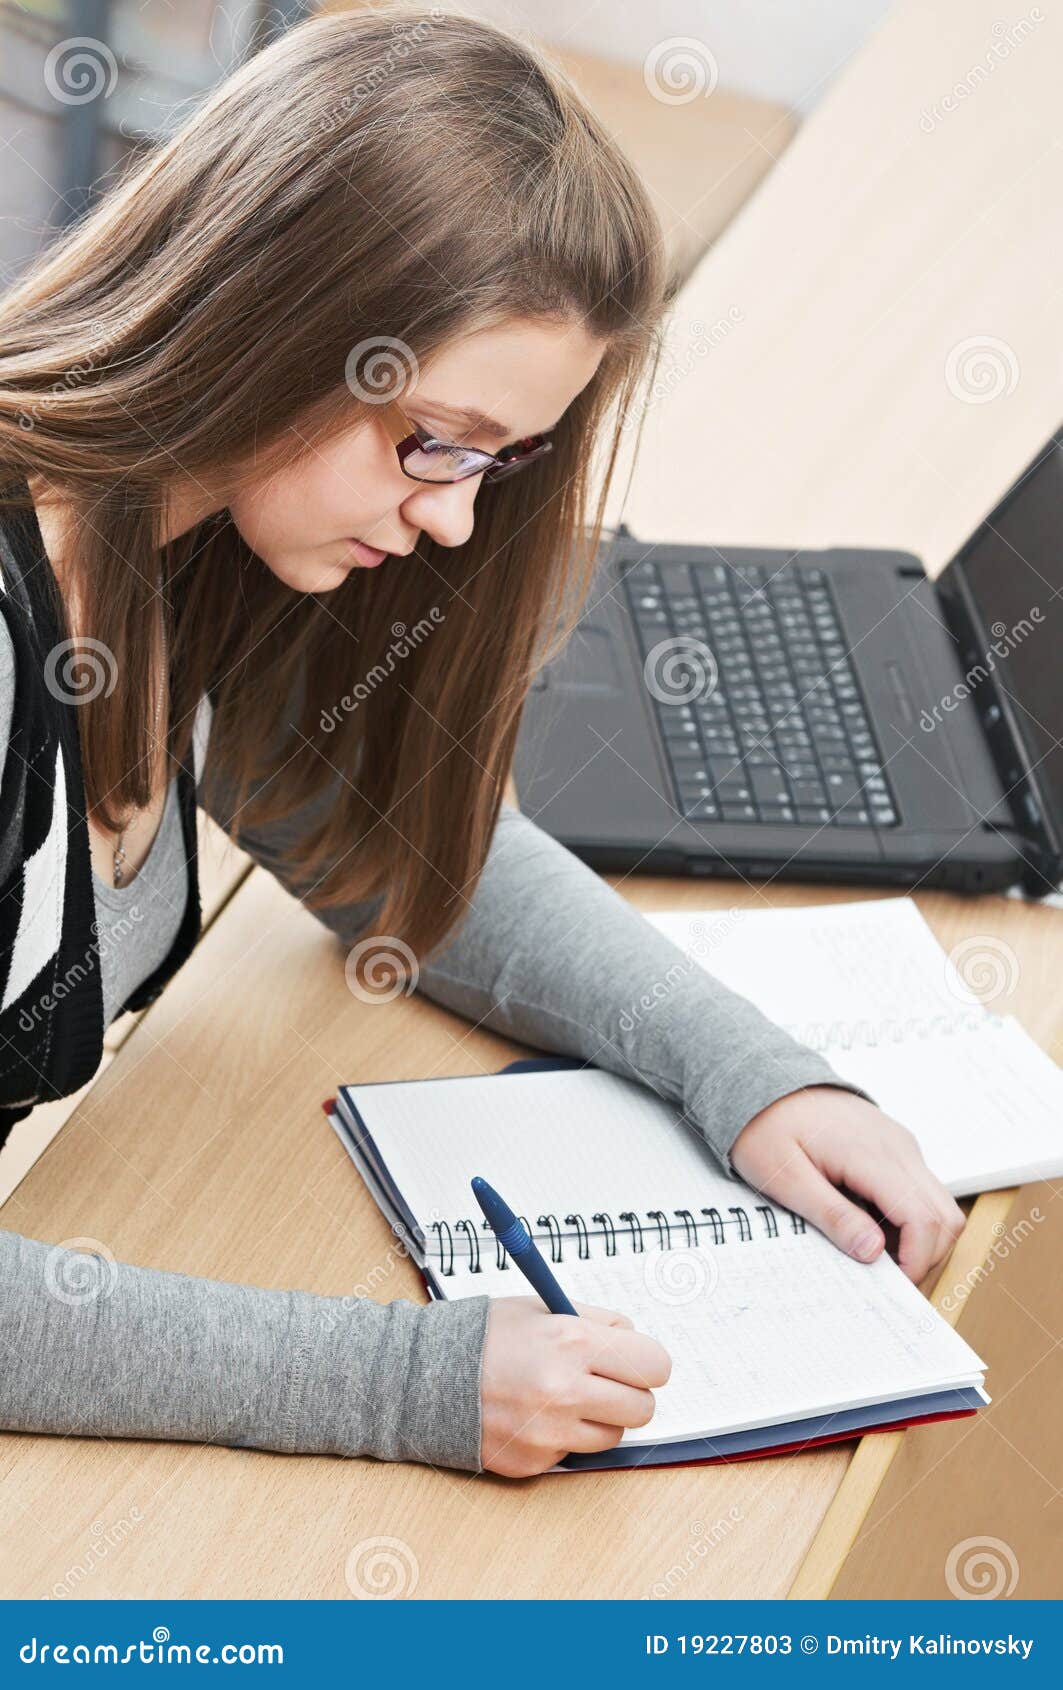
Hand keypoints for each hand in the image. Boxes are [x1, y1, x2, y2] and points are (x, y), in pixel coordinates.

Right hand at [479, 1296, 671, 1476]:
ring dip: (599, 1419)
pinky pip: (573, 1453)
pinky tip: (535, 1415)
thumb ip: (594, 1322)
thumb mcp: (541, 1308)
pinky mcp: (534, 1462)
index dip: (648, 1363)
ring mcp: (550, 1432)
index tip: (638, 1363)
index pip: (653, 1365)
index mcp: (572, 1342)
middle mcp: (565, 1390)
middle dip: (630, 1393)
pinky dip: (563, 1437)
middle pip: (642, 1408)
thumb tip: (633, 1340)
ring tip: (566, 1398)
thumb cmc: (483, 1336)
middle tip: (606, 1382)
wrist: (423, 1376)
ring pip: (613, 1436)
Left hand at [730, 1086, 964, 1282]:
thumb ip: (832, 1215)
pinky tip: (874, 1228)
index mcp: (872, 1154)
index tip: (893, 1287)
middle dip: (926, 1256)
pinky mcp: (896, 1148)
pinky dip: (912, 1218)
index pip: (924, 1218)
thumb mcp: (785, 1178)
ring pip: (941, 1205)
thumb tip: (873, 1253)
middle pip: (945, 1216)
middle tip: (889, 1281)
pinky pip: (922, 1190)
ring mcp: (901, 1145)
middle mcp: (899, 1148)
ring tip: (879, 1256)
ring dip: (923, 1239)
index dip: (917, 1260)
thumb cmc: (767, 1126)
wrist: (764, 1079)